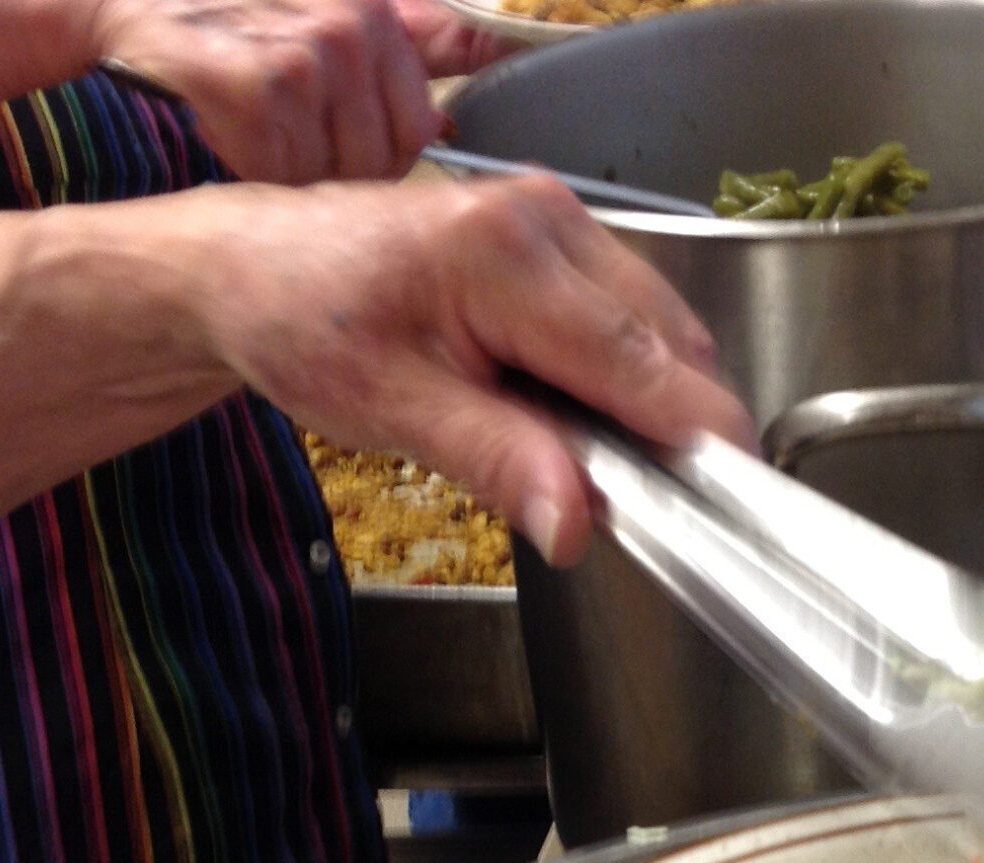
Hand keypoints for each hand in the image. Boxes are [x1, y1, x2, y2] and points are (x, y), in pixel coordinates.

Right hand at [87, 0, 509, 182]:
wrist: (130, 8)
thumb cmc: (234, 24)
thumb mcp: (330, 13)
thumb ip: (415, 40)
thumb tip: (477, 81)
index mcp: (379, 15)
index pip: (421, 126)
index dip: (386, 158)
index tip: (346, 159)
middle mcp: (354, 27)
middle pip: (382, 161)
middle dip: (337, 173)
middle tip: (287, 144)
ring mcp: (311, 54)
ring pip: (332, 174)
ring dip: (290, 174)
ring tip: (256, 133)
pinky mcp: (263, 84)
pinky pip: (283, 172)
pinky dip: (252, 171)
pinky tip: (227, 134)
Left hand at [176, 174, 751, 565]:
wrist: (251, 270)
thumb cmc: (305, 324)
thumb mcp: (392, 408)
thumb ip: (496, 460)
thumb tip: (576, 521)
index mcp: (507, 256)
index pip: (639, 362)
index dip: (696, 437)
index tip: (732, 499)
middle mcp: (547, 220)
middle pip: (667, 343)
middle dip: (670, 426)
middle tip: (635, 503)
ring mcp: (557, 220)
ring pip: (658, 329)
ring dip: (648, 401)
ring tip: (586, 456)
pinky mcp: (556, 234)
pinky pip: (627, 314)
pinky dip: (623, 374)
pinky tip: (572, 412)